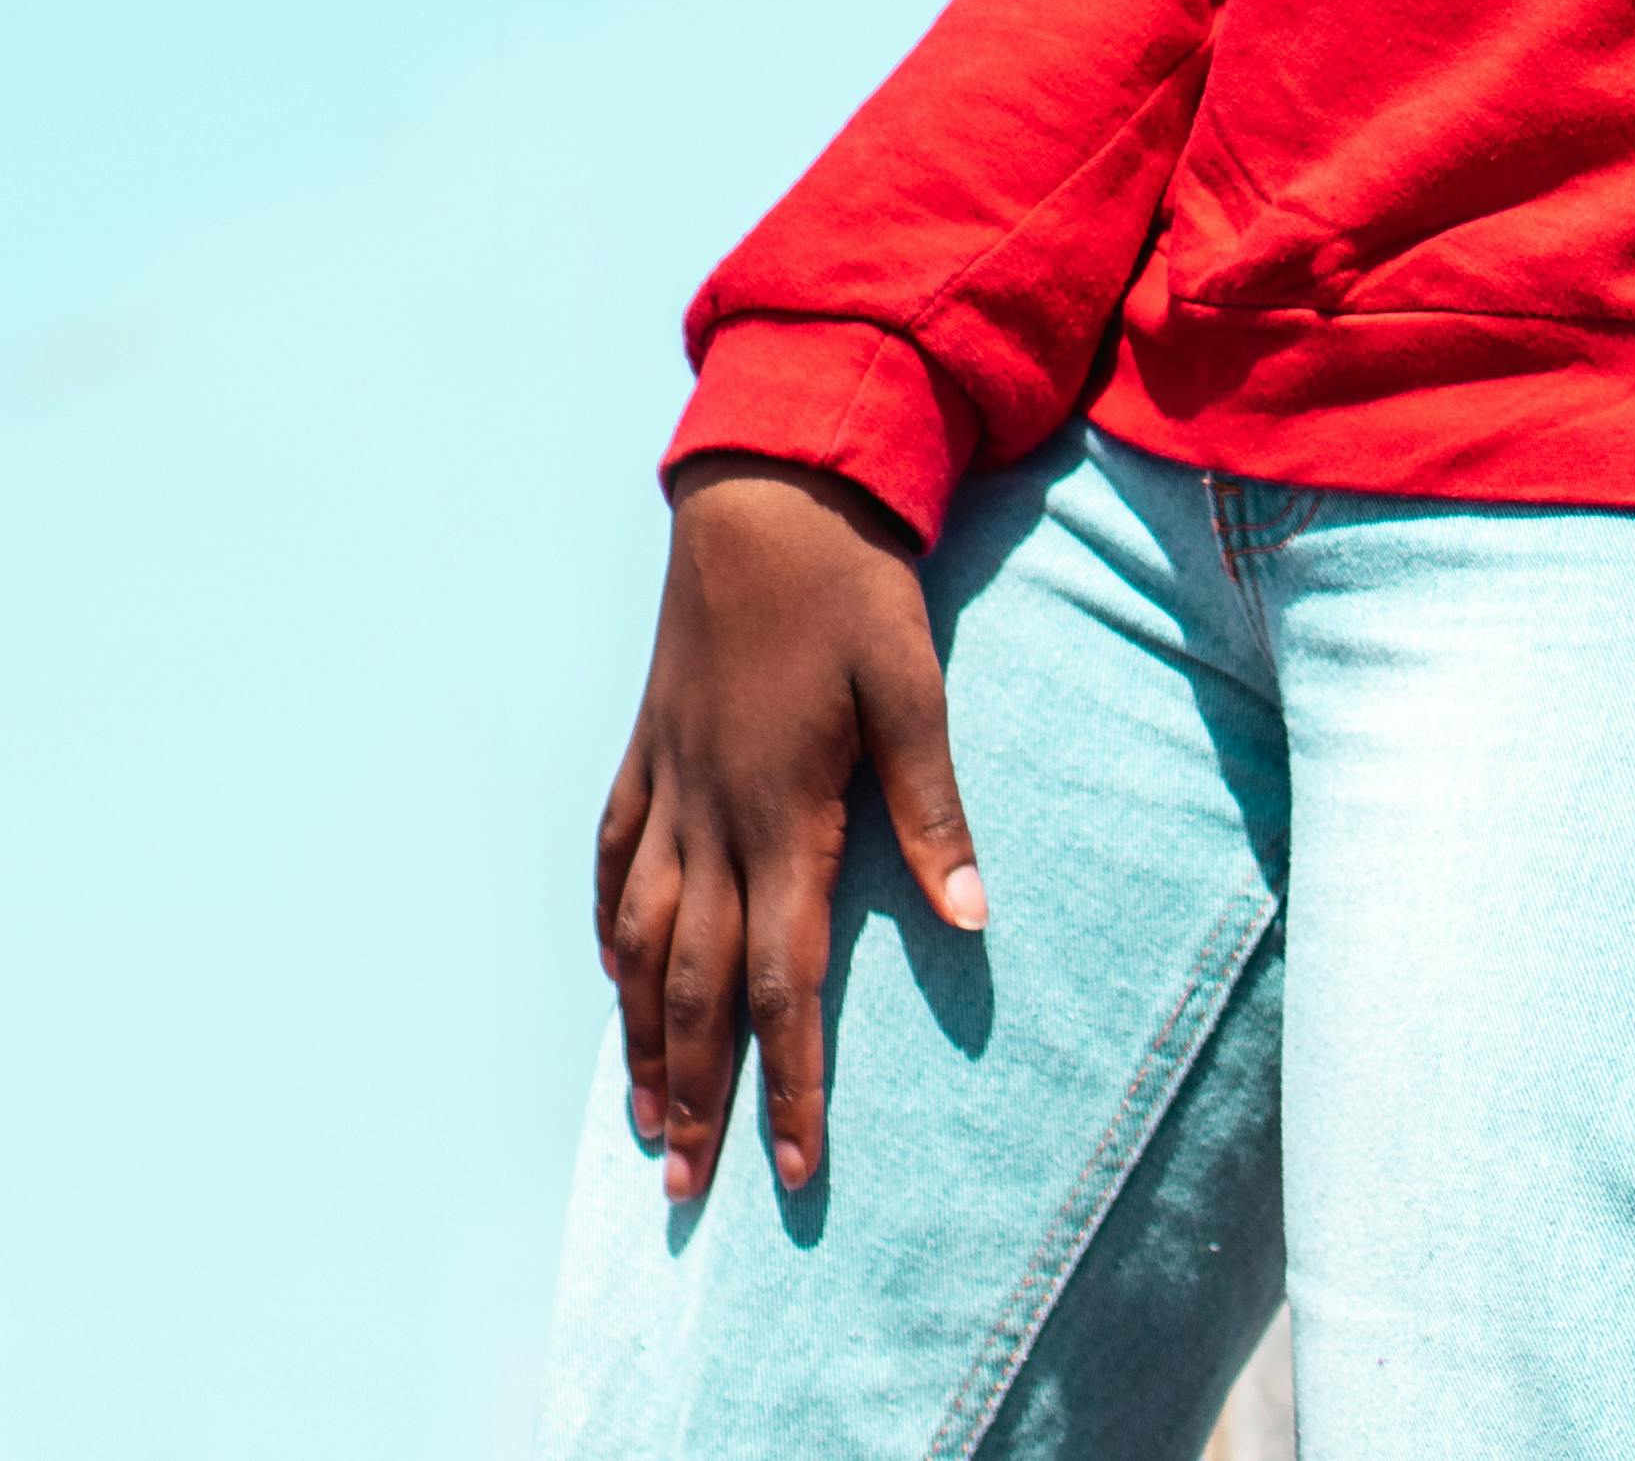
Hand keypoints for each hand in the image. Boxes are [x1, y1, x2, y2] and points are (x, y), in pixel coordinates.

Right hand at [594, 457, 985, 1205]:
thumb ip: (933, 808)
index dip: (792, 1084)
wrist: (763, 492)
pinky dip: (609, 931)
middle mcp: (712, 818)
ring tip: (645, 1121)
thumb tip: (972, 921)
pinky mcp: (646, 748)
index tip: (798, 1173)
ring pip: (639, 942)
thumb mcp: (912, 686)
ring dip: (642, 1037)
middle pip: (697, 989)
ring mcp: (668, 784)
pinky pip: (612, 861)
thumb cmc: (850, 587)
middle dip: (699, 1098)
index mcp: (784, 814)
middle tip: (691, 1195)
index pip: (784, 983)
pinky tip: (613, 975)